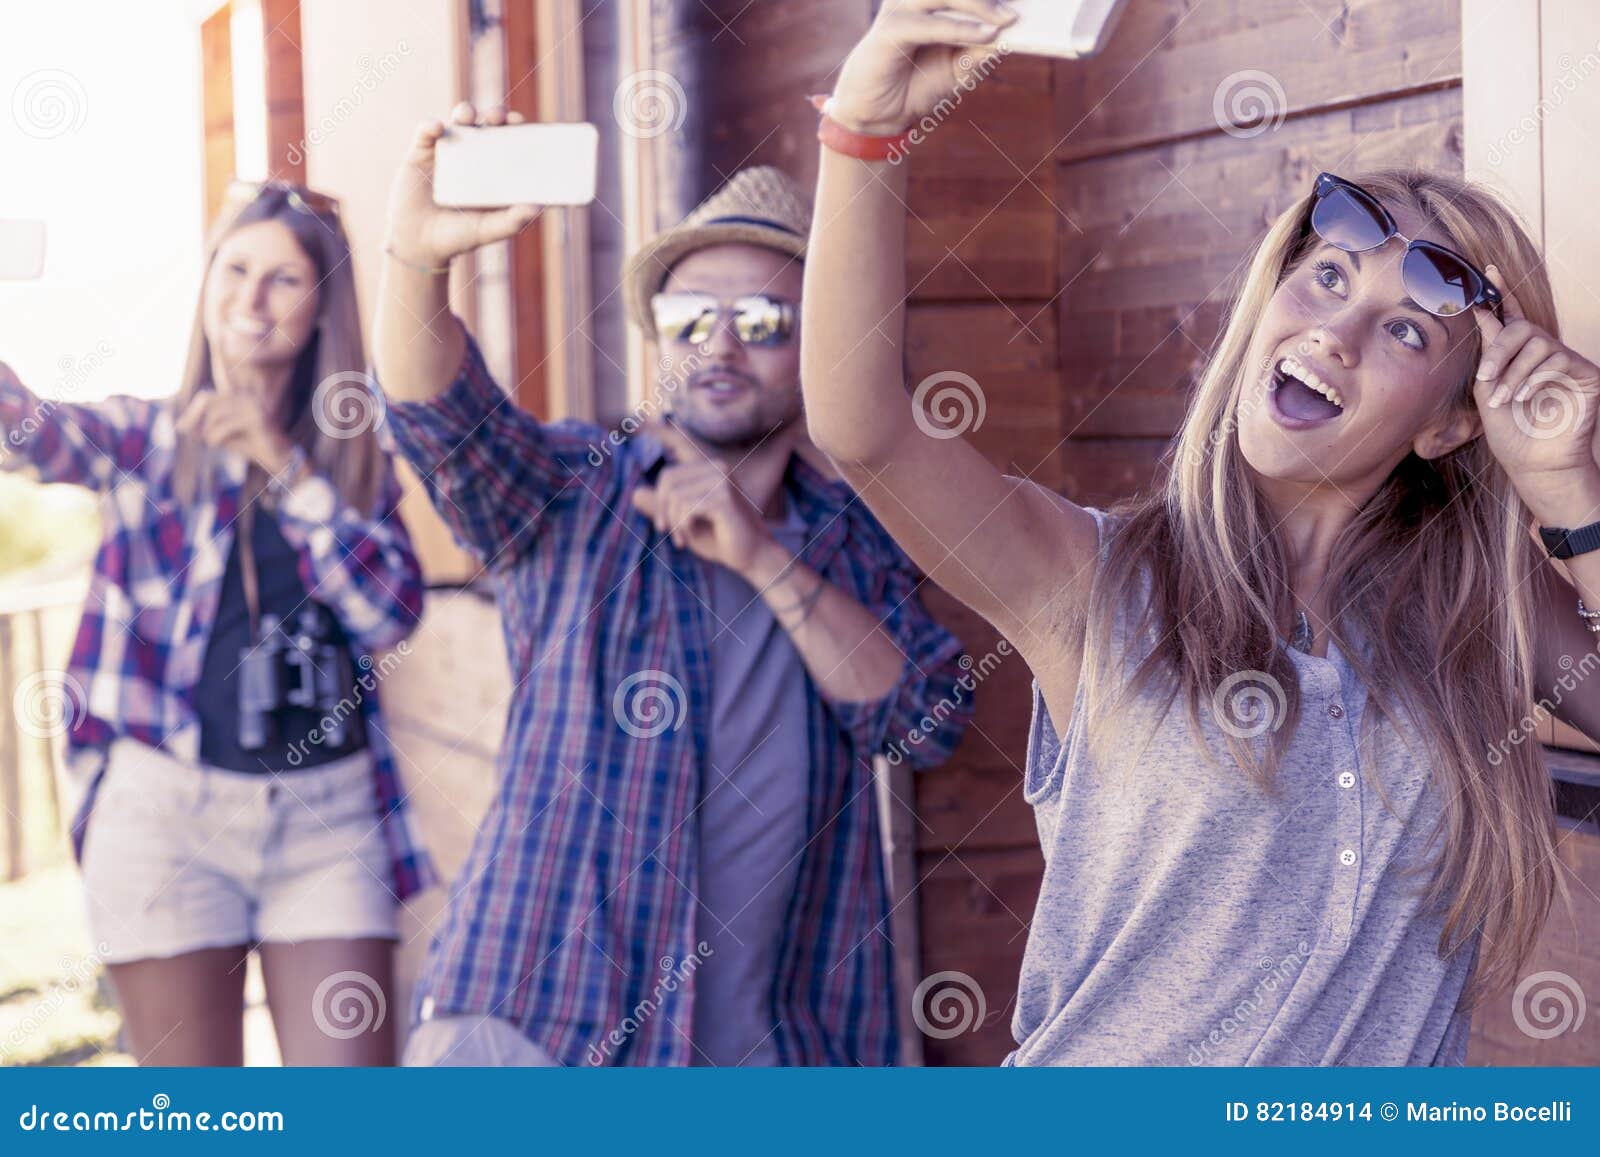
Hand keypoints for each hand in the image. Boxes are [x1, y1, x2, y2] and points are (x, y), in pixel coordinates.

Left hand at [176, 390, 294, 475]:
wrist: (280, 458)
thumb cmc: (251, 446)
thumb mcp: (224, 435)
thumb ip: (205, 428)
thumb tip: (180, 425)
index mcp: (239, 396)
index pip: (206, 396)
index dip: (192, 411)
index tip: (182, 427)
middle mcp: (245, 396)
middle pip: (207, 399)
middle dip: (194, 418)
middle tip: (189, 434)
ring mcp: (252, 406)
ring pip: (214, 414)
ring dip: (209, 432)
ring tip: (214, 443)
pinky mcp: (256, 419)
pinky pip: (224, 427)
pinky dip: (218, 438)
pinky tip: (222, 446)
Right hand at [383, 103, 541, 268]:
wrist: (418, 243)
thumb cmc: (459, 237)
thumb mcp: (488, 230)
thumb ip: (512, 220)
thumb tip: (538, 207)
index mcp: (493, 170)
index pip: (511, 143)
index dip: (519, 131)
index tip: (527, 125)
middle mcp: (473, 156)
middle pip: (487, 126)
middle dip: (496, 116)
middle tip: (500, 118)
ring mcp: (447, 151)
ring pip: (458, 122)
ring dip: (465, 112)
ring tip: (468, 116)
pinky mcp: (420, 152)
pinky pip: (426, 132)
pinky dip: (431, 126)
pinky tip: (438, 128)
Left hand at [630, 422, 779, 576]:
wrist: (752, 557)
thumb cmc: (720, 539)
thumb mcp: (684, 522)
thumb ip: (663, 508)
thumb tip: (635, 494)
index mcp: (710, 469)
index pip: (678, 456)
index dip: (662, 448)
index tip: (646, 434)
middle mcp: (718, 467)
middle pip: (668, 479)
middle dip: (662, 509)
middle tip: (666, 531)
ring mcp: (723, 480)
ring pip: (675, 496)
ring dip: (673, 522)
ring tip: (681, 539)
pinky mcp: (725, 498)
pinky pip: (686, 508)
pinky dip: (682, 526)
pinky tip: (690, 537)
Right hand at [828, 0, 1016, 133]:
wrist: (879, 116)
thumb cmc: (917, 86)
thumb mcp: (960, 68)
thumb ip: (982, 48)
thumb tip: (1011, 29)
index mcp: (932, 0)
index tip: (1030, 0)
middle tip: (1021, 8)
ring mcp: (901, 9)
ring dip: (979, 4)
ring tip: (1008, 21)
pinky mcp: (890, 29)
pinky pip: (930, 24)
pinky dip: (959, 29)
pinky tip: (986, 36)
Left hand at [1473, 265, 1599, 504]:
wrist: (1534, 464)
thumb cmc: (1510, 432)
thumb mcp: (1489, 388)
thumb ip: (1488, 351)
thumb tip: (1483, 310)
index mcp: (1517, 356)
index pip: (1510, 317)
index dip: (1500, 293)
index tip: (1486, 269)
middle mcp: (1543, 353)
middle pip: (1521, 327)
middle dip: (1499, 349)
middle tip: (1485, 376)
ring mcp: (1566, 362)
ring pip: (1537, 343)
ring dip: (1513, 372)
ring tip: (1505, 399)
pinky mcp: (1585, 374)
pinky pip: (1557, 359)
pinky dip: (1535, 378)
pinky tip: (1526, 398)